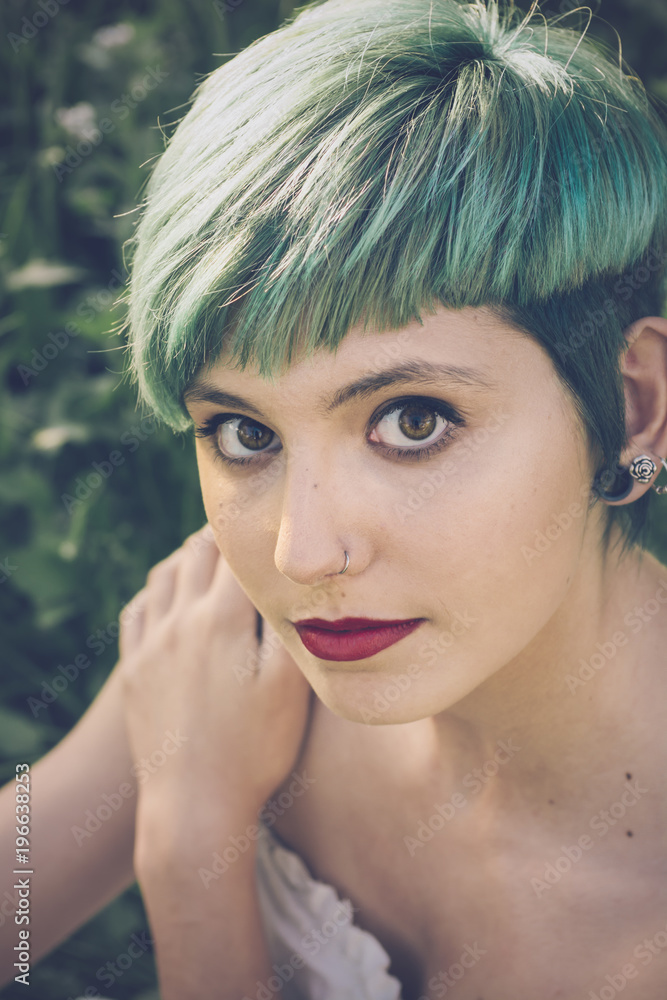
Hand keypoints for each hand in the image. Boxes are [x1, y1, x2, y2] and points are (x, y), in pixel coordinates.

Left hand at [118, 523, 313, 820]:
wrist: (191, 809)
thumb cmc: (254, 751)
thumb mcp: (290, 690)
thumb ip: (292, 628)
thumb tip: (294, 582)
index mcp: (221, 620)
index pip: (236, 550)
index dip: (255, 528)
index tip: (273, 514)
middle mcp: (178, 622)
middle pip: (197, 552)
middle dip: (223, 533)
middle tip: (245, 526)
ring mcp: (150, 646)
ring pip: (164, 575)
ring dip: (188, 555)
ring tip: (211, 551)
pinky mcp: (133, 670)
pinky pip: (138, 610)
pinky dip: (157, 589)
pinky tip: (169, 594)